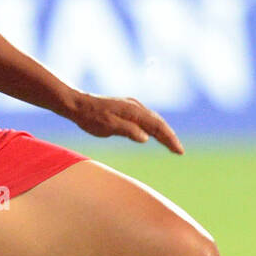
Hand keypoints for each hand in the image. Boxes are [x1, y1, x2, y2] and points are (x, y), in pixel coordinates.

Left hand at [65, 91, 183, 153]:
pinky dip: (153, 127)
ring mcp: (131, 106)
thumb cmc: (91, 117)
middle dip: (170, 136)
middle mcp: (136, 106)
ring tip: (171, 145)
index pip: (157, 126)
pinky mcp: (126, 108)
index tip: (179, 151)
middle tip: (179, 151)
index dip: (169, 139)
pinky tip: (153, 134)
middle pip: (158, 122)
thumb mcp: (108, 126)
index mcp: (134, 111)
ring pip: (153, 119)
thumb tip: (146, 137)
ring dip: (163, 132)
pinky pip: (145, 118)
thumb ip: (128, 131)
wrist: (77, 104)